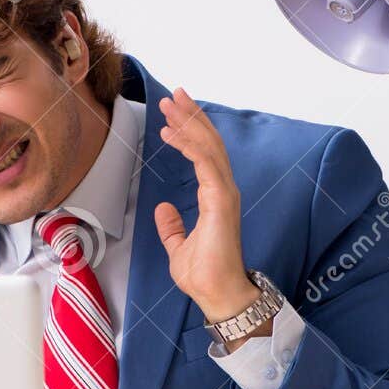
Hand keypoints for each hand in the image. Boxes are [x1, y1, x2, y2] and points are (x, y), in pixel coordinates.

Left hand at [153, 88, 263, 344]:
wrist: (218, 294)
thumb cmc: (204, 274)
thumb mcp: (178, 246)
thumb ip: (172, 226)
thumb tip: (164, 208)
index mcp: (215, 196)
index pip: (204, 154)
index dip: (191, 130)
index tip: (174, 112)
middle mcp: (223, 189)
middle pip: (209, 142)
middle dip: (191, 116)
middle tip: (174, 93)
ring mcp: (225, 193)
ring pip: (209, 147)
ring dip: (190, 123)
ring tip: (171, 103)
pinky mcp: (221, 200)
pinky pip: (206, 164)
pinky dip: (190, 145)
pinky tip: (175, 132)